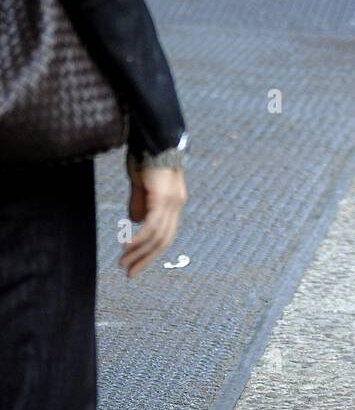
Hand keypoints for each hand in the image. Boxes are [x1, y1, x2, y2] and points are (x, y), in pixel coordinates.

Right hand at [120, 154, 186, 278]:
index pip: (165, 234)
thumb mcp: (141, 183)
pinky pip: (151, 225)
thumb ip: (140, 201)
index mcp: (173, 202)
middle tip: (129, 272)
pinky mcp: (163, 197)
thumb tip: (135, 221)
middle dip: (145, 258)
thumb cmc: (145, 155)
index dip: (150, 251)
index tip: (135, 264)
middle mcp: (176, 204)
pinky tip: (126, 246)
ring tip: (123, 262)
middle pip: (164, 240)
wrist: (152, 136)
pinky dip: (139, 238)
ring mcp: (172, 201)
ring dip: (138, 252)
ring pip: (157, 236)